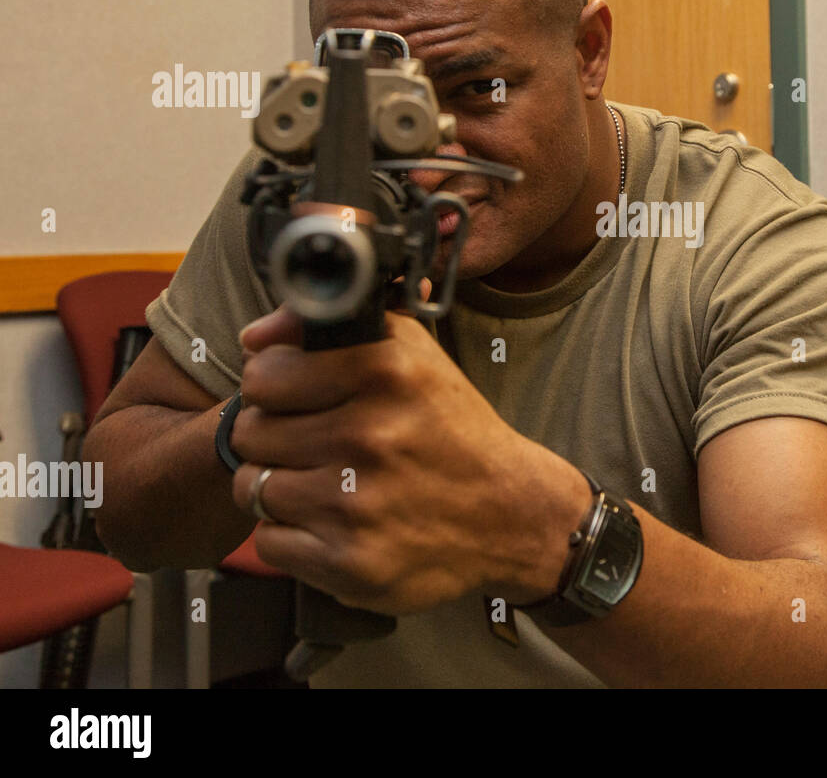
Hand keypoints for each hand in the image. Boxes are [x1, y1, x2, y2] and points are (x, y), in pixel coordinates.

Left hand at [229, 301, 586, 614]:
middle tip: (318, 445)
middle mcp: (370, 434)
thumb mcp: (411, 356)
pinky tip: (332, 523)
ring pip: (252, 487)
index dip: (275, 387)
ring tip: (325, 484)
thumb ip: (327, 329)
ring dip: (281, 488)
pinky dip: (293, 535)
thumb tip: (252, 337)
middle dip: (276, 438)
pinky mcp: (348, 561)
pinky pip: (269, 541)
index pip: (263, 376)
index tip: (298, 398)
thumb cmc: (450, 431)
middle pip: (252, 433)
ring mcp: (356, 502)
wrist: (511, 514)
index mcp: (386, 371)